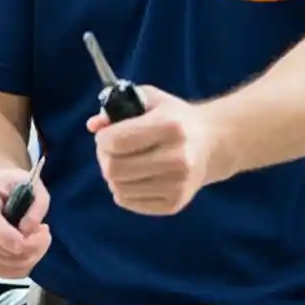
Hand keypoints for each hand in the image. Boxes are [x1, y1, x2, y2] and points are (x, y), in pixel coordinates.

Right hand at [0, 167, 50, 278]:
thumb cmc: (9, 186)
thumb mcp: (29, 182)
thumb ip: (37, 202)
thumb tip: (29, 229)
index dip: (14, 238)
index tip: (38, 234)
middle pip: (8, 250)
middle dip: (35, 243)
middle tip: (43, 229)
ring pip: (13, 265)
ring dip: (33, 254)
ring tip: (36, 236)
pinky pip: (11, 274)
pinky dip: (26, 264)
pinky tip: (28, 249)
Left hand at [87, 86, 227, 215]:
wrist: (211, 145)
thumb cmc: (173, 118)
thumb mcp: (149, 100)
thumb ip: (118, 107)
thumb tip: (93, 125)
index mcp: (170, 126)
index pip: (116, 141)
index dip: (102, 139)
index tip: (106, 135)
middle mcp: (177, 158)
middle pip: (114, 169)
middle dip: (104, 158)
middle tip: (110, 151)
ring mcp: (178, 184)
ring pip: (118, 188)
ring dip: (112, 175)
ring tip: (123, 162)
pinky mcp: (175, 203)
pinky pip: (129, 202)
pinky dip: (123, 190)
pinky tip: (134, 177)